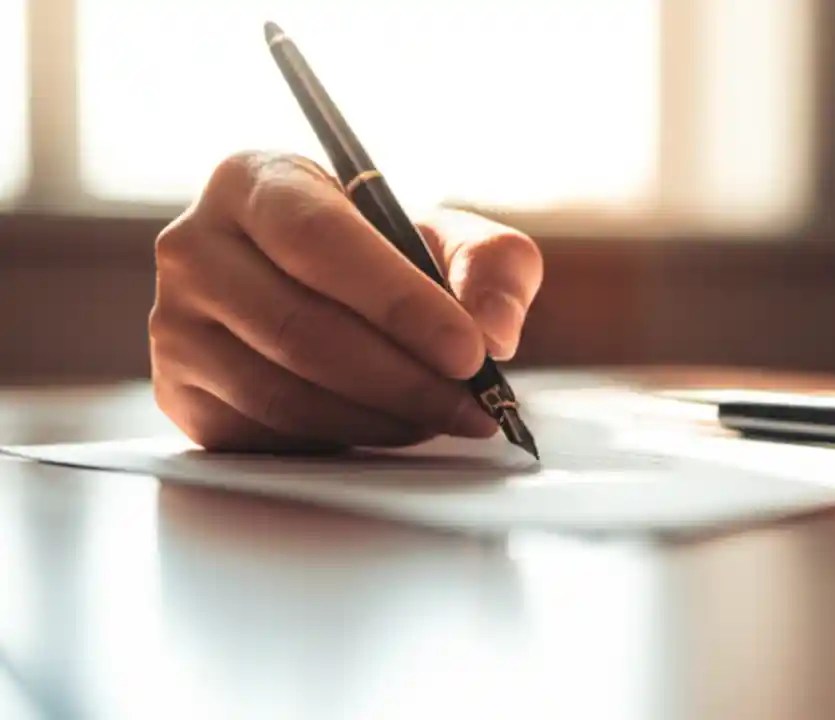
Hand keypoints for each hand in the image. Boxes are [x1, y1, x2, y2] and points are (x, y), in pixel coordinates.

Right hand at [149, 152, 542, 451]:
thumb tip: (494, 332)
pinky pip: (266, 435)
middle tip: (473, 403)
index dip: (398, 302)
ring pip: (283, 393)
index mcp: (253, 182)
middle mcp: (194, 248)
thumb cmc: (391, 258)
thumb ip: (493, 267)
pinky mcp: (181, 395)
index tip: (468, 350)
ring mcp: (175, 326)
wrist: (333, 297)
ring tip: (445, 416)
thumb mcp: (455, 239)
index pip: (317, 241)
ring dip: (380, 417)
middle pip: (300, 328)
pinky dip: (344, 439)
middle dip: (404, 378)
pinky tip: (392, 426)